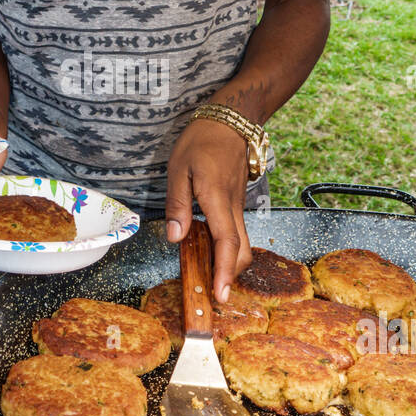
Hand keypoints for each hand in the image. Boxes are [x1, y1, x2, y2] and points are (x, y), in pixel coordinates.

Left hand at [166, 118, 252, 302]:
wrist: (231, 121)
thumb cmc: (202, 140)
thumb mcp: (179, 168)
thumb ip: (177, 204)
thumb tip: (175, 237)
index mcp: (217, 199)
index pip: (226, 243)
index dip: (224, 271)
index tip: (221, 294)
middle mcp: (233, 207)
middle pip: (241, 250)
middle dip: (231, 275)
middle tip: (215, 295)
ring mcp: (238, 205)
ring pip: (241, 242)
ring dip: (230, 263)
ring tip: (210, 278)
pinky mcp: (236, 202)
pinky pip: (236, 231)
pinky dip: (228, 248)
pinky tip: (211, 252)